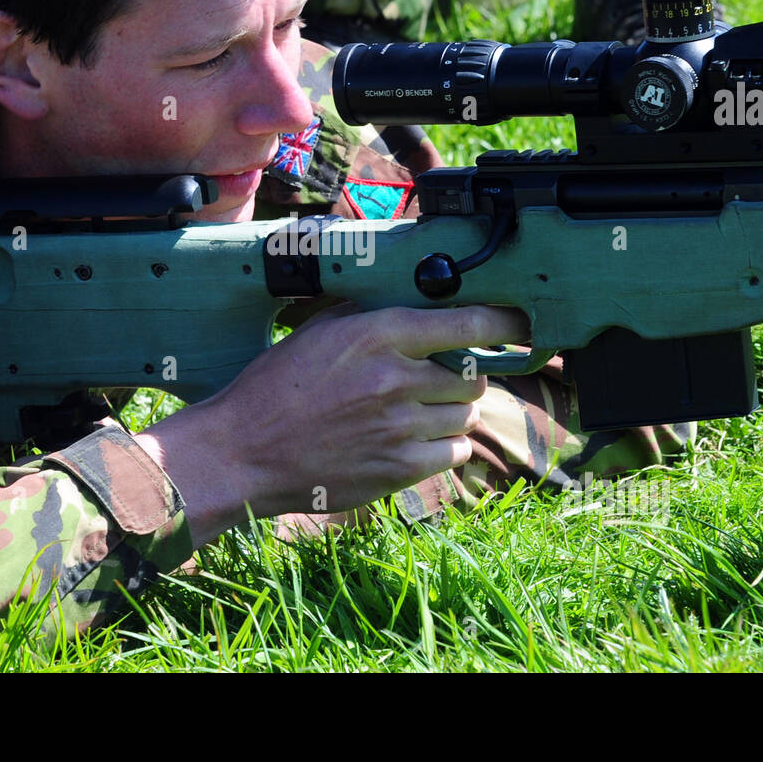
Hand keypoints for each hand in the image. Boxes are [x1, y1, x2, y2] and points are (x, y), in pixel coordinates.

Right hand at [134, 304, 528, 546]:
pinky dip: (445, 446)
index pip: (467, 322)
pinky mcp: (399, 469)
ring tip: (419, 411)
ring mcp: (401, 427)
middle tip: (441, 378)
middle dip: (464, 375)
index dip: (503, 322)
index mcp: (378, 334)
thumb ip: (367, 311)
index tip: (520, 322)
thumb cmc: (274, 388)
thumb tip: (412, 293)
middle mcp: (396, 378)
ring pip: (467, 415)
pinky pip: (454, 453)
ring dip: (452, 411)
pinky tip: (414, 439)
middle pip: (473, 375)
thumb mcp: (316, 331)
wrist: (243, 453)